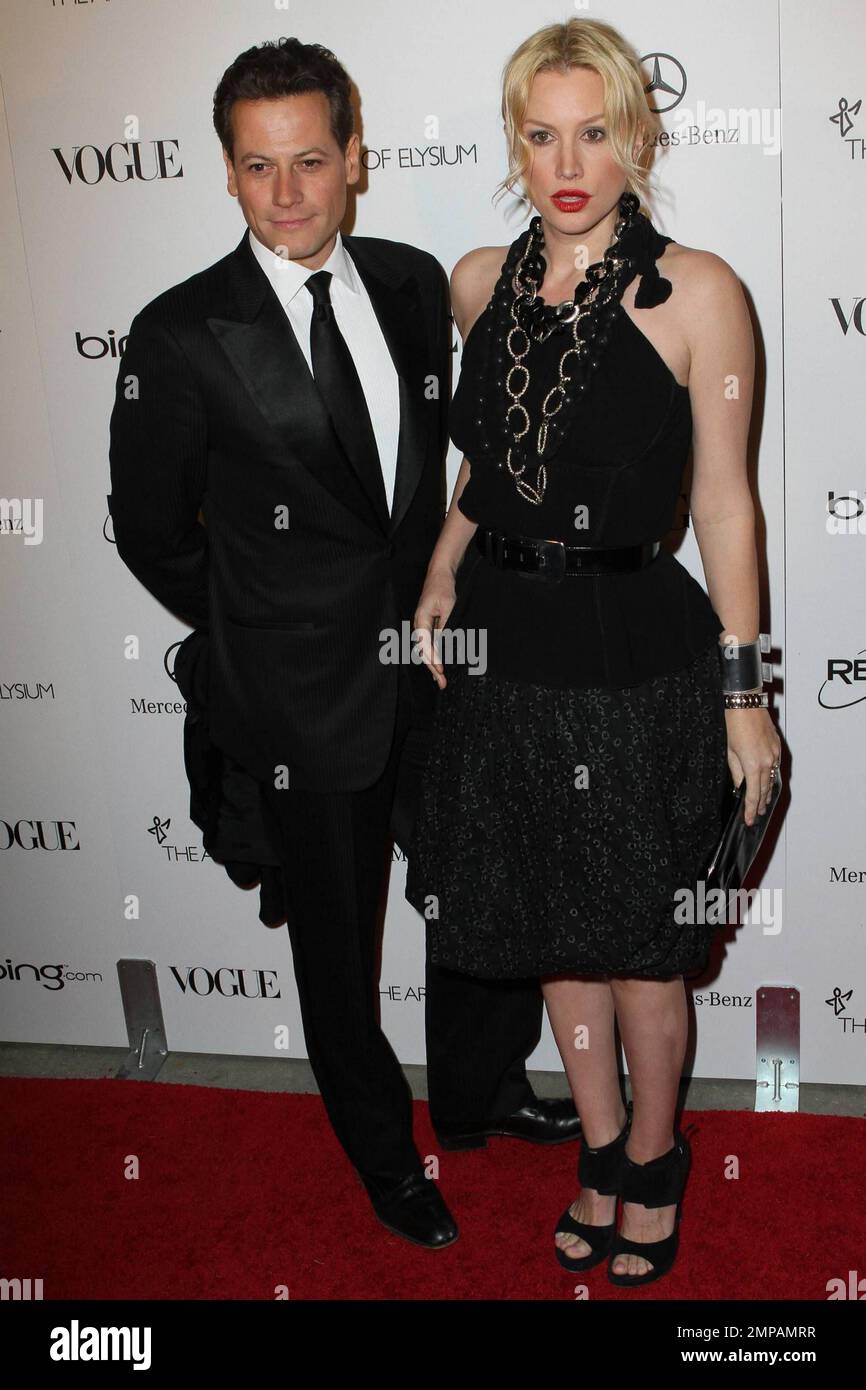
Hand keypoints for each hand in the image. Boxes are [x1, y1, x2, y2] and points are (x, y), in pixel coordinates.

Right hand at [413, 568, 455, 688]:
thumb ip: (446, 625)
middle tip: (442, 682)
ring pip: (426, 651)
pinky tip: (439, 667)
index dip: (433, 658)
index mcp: (421, 620)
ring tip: (441, 680)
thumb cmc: (442, 588)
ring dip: (433, 665)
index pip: (425, 644)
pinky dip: (434, 657)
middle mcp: (419, 625)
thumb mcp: (448, 605)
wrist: (439, 576)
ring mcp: (422, 627)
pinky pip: (429, 646)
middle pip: (423, 651)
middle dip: (432, 668)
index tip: (441, 668)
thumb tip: (445, 643)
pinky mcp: (428, 628)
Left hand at [723, 706, 781, 825]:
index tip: (748, 820)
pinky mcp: (777, 747)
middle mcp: (767, 762)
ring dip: (767, 793)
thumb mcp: (730, 752)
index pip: (753, 795)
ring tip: (763, 804)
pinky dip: (771, 778)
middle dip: (760, 804)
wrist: (745, 705)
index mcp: (753, 765)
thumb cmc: (734, 725)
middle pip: (765, 790)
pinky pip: (775, 767)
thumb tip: (740, 786)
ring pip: (772, 779)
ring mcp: (774, 754)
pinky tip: (768, 783)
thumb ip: (736, 772)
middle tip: (755, 815)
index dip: (750, 809)